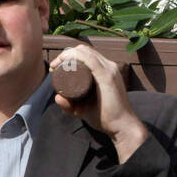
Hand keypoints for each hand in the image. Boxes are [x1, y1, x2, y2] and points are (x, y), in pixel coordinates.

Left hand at [50, 45, 146, 162]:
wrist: (121, 126)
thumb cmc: (105, 118)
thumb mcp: (83, 110)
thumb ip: (70, 106)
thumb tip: (57, 97)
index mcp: (107, 70)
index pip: (87, 54)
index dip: (70, 55)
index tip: (56, 68)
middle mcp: (110, 66)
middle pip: (85, 50)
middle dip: (66, 54)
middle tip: (54, 67)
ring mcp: (109, 70)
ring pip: (86, 51)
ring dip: (68, 54)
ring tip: (56, 66)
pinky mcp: (107, 77)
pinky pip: (91, 60)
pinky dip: (76, 56)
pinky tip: (65, 60)